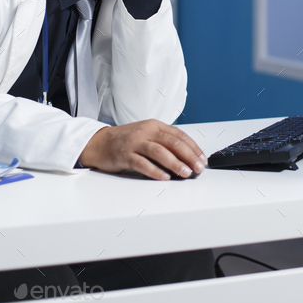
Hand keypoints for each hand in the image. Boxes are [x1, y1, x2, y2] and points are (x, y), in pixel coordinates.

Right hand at [79, 118, 206, 179]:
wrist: (99, 143)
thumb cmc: (126, 141)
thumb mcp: (147, 135)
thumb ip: (164, 142)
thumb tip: (187, 157)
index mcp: (154, 125)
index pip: (179, 135)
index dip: (193, 147)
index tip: (202, 158)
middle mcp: (145, 131)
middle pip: (172, 142)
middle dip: (188, 156)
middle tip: (198, 167)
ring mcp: (134, 143)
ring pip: (159, 151)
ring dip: (175, 163)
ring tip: (185, 173)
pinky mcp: (124, 155)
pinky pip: (142, 163)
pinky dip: (155, 171)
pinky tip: (165, 177)